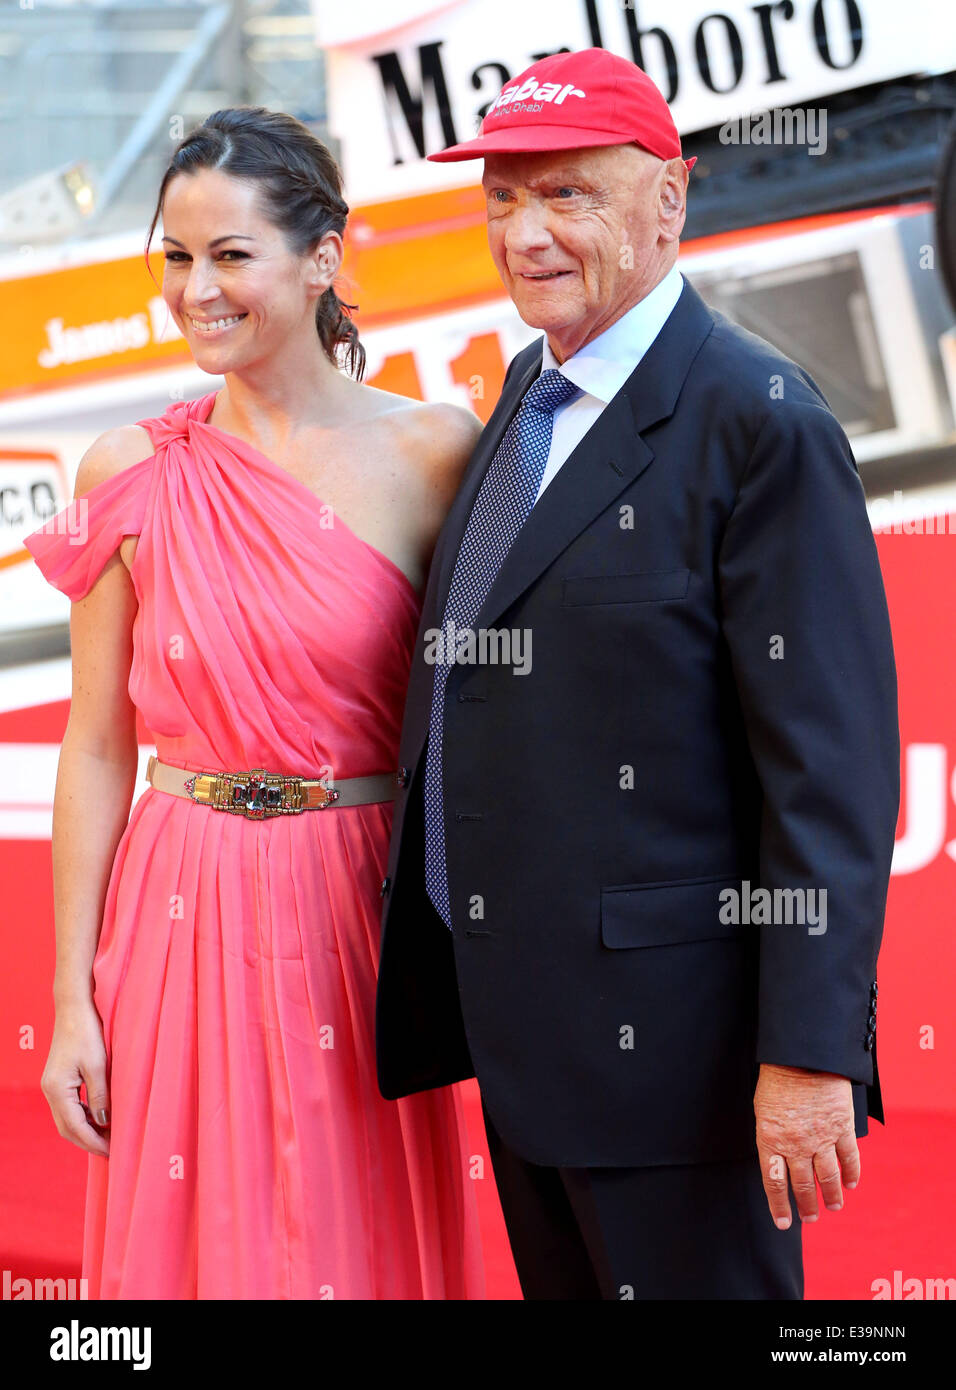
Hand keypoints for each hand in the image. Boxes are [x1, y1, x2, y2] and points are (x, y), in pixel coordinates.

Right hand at [41, 1002, 110, 1156]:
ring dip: (86, 1130)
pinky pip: (69, 1107)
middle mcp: (50, 1090)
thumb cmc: (87, 1032)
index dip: (93, 1142)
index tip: (112, 1151)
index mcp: (57, 1089)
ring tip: (108, 1137)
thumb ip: (100, 1096)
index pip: (75, 1127)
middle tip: (111, 1149)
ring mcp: (52, 1086)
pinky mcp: (58, 1080)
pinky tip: (99, 1117)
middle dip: (88, 1141)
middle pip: (67, 1128)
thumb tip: (104, 1123)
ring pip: (67, 1119)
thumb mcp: (98, 1065)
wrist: (74, 1008)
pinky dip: (83, 1116)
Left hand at [754, 1062, 857, 1228]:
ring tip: (833, 1207)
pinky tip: (851, 1184)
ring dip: (831, 1196)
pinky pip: (849, 1158)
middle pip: (803, 1185)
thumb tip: (777, 1157)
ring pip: (828, 1177)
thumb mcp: (762, 1109)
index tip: (783, 1223)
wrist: (802, 1054)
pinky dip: (852, 1173)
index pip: (774, 1183)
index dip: (779, 1206)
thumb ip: (771, 1136)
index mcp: (771, 1140)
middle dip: (806, 1205)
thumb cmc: (776, 1078)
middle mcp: (796, 1145)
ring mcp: (821, 1138)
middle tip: (809, 1217)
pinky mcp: (842, 1127)